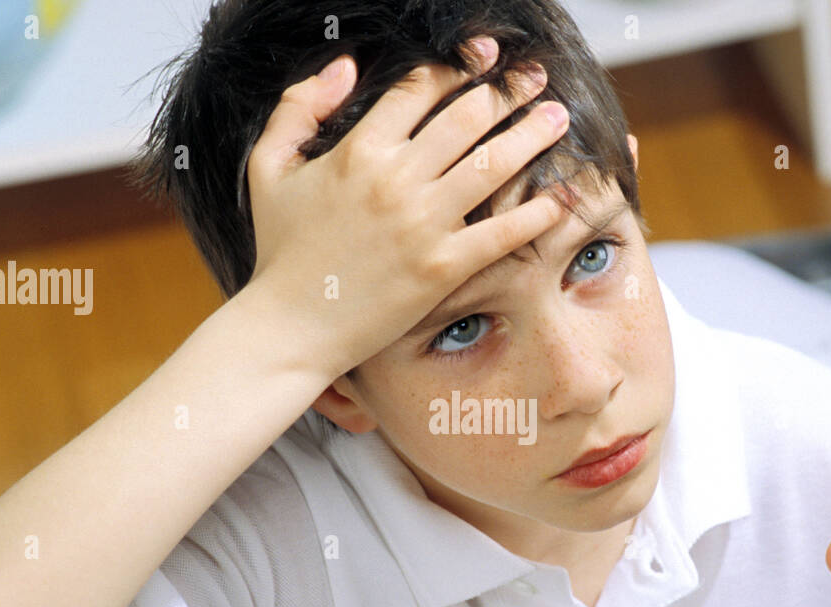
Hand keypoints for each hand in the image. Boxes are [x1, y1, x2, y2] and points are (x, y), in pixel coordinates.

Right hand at [241, 37, 572, 377]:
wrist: (290, 327)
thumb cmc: (279, 251)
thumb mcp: (268, 166)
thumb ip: (298, 106)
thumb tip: (345, 65)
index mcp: (357, 150)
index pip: (420, 89)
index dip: (459, 65)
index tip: (485, 55)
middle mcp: (396, 180)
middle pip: (468, 116)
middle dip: (508, 90)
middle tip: (536, 78)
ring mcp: (423, 224)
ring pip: (493, 163)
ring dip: (533, 134)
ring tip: (558, 117)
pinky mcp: (443, 267)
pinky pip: (502, 232)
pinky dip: (537, 211)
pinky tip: (562, 196)